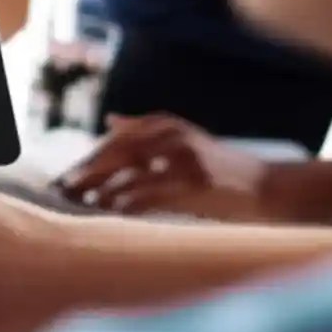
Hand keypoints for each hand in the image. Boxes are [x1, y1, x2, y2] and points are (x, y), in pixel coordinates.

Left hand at [57, 115, 270, 220]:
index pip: (116, 139)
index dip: (89, 158)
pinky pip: (150, 195)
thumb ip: (146, 130)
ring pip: (130, 175)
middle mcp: (173, 136)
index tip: (66, 176)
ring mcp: (185, 160)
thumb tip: (110, 119)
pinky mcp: (195, 184)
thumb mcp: (184, 138)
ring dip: (101, 191)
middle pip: (117, 154)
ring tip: (80, 204)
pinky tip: (110, 212)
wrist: (268, 188)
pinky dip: (127, 203)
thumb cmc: (220, 168)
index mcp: (167, 124)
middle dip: (88, 173)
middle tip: (62, 190)